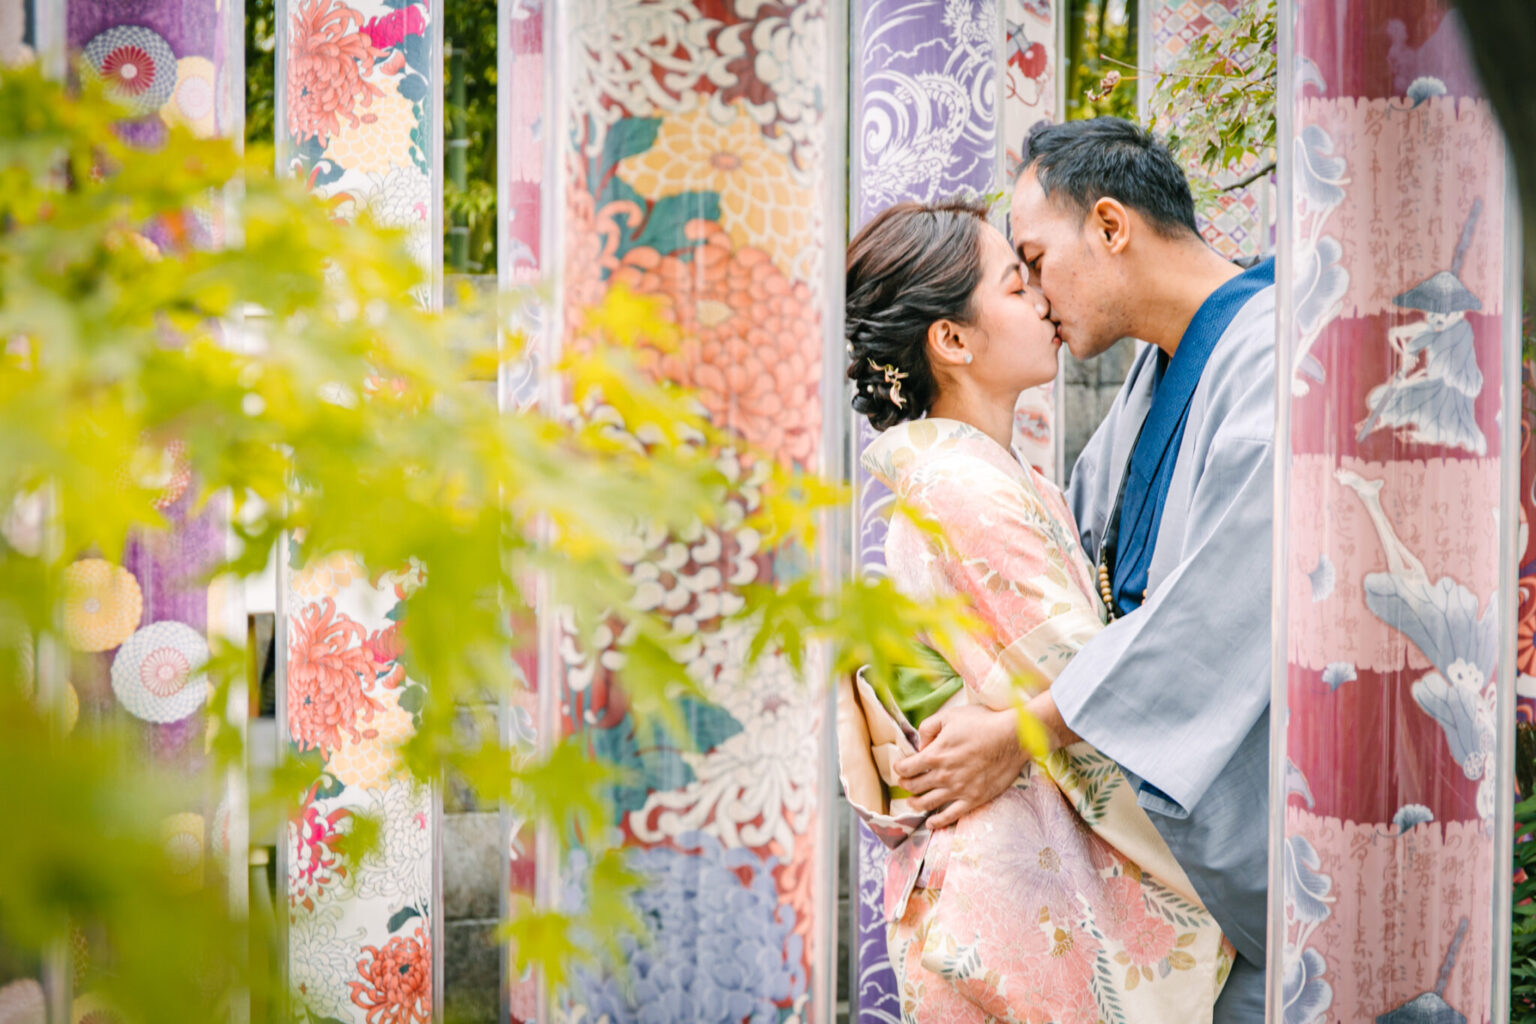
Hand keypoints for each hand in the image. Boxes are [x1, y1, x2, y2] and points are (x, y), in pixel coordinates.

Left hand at [891, 703, 1030, 828]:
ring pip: (927, 803)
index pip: (906, 768)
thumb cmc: (982, 723)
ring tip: (912, 802)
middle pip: (914, 786)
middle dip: (905, 785)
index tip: (900, 767)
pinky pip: (950, 815)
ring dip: (915, 803)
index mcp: (935, 754)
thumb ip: (928, 727)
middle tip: (905, 783)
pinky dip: (937, 821)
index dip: (899, 768)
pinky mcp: (973, 799)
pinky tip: (931, 823)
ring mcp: (958, 790)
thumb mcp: (950, 715)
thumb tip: (921, 744)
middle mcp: (943, 775)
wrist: (1013, 737)